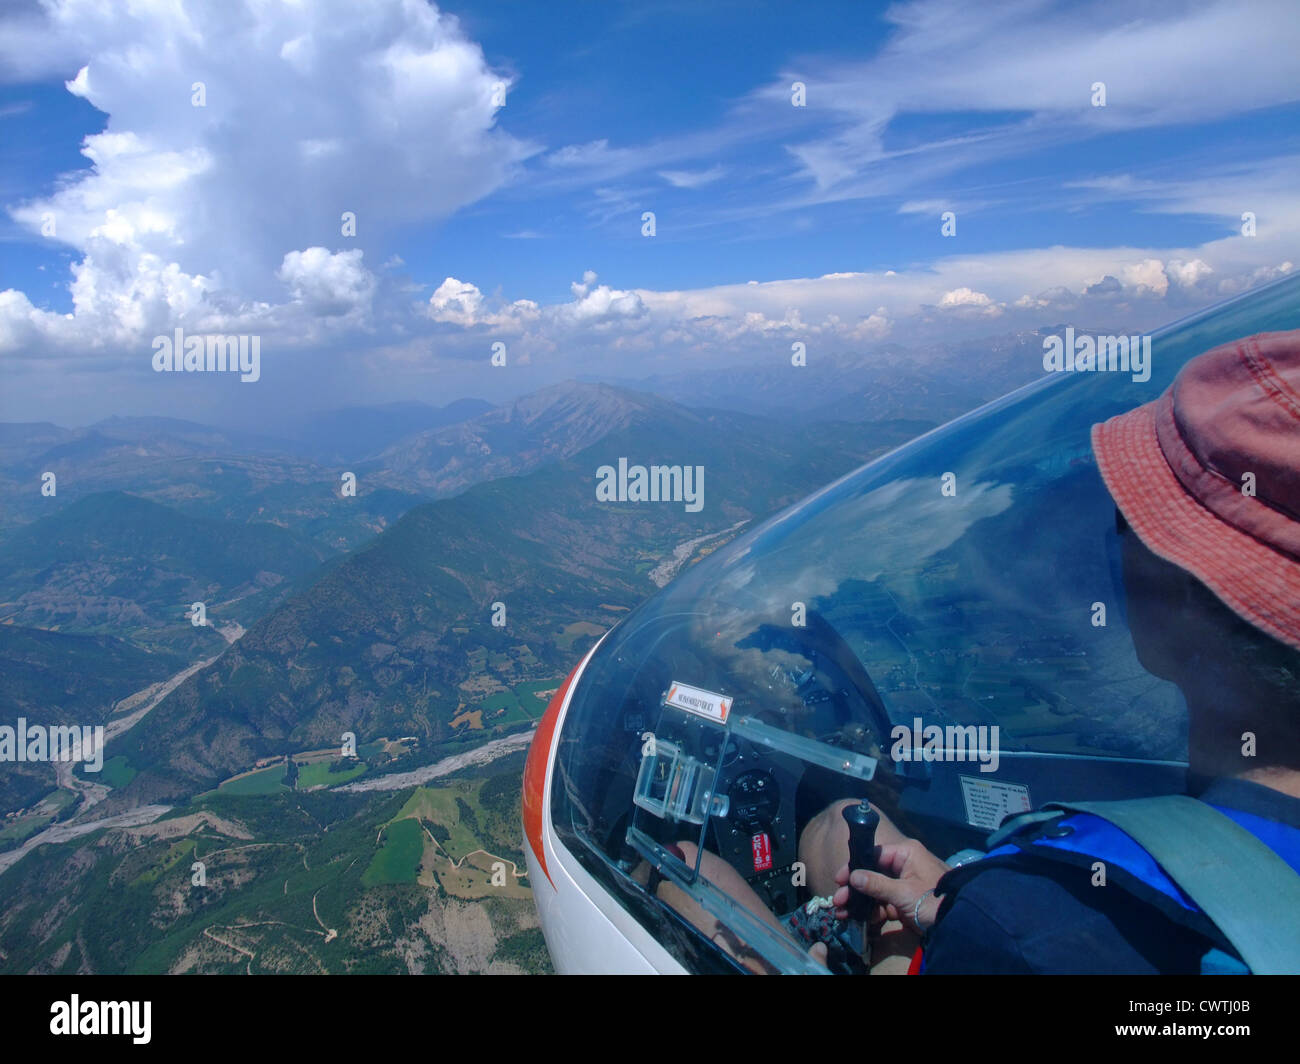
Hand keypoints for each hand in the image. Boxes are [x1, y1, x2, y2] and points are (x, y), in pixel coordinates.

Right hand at [833, 837, 949, 933]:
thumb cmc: (933, 900)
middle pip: (872, 873)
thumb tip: (852, 876)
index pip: (874, 855)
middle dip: (854, 889)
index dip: (855, 867)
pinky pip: (884, 903)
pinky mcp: (906, 901)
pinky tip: (858, 919)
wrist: (961, 922)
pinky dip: (872, 911)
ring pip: (876, 890)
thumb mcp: (903, 893)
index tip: (839, 880)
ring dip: (860, 902)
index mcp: (906, 854)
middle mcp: (904, 865)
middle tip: (838, 901)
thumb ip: (876, 884)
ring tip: (843, 913)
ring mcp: (904, 884)